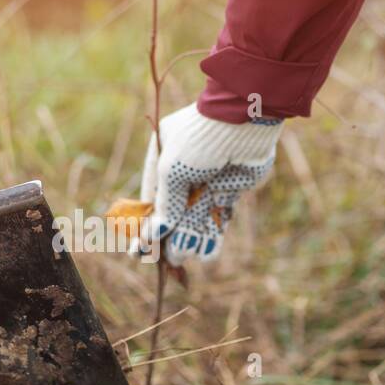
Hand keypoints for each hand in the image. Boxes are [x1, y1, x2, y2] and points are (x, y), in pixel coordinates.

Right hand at [136, 102, 281, 264]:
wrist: (242, 124)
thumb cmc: (198, 141)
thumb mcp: (171, 172)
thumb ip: (165, 205)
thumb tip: (155, 233)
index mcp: (164, 156)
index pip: (152, 196)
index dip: (148, 223)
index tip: (142, 247)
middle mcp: (186, 169)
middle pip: (175, 210)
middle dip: (170, 236)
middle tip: (165, 259)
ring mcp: (209, 179)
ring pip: (197, 216)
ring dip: (190, 239)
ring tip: (182, 258)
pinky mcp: (231, 187)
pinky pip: (219, 216)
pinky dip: (213, 235)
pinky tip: (206, 254)